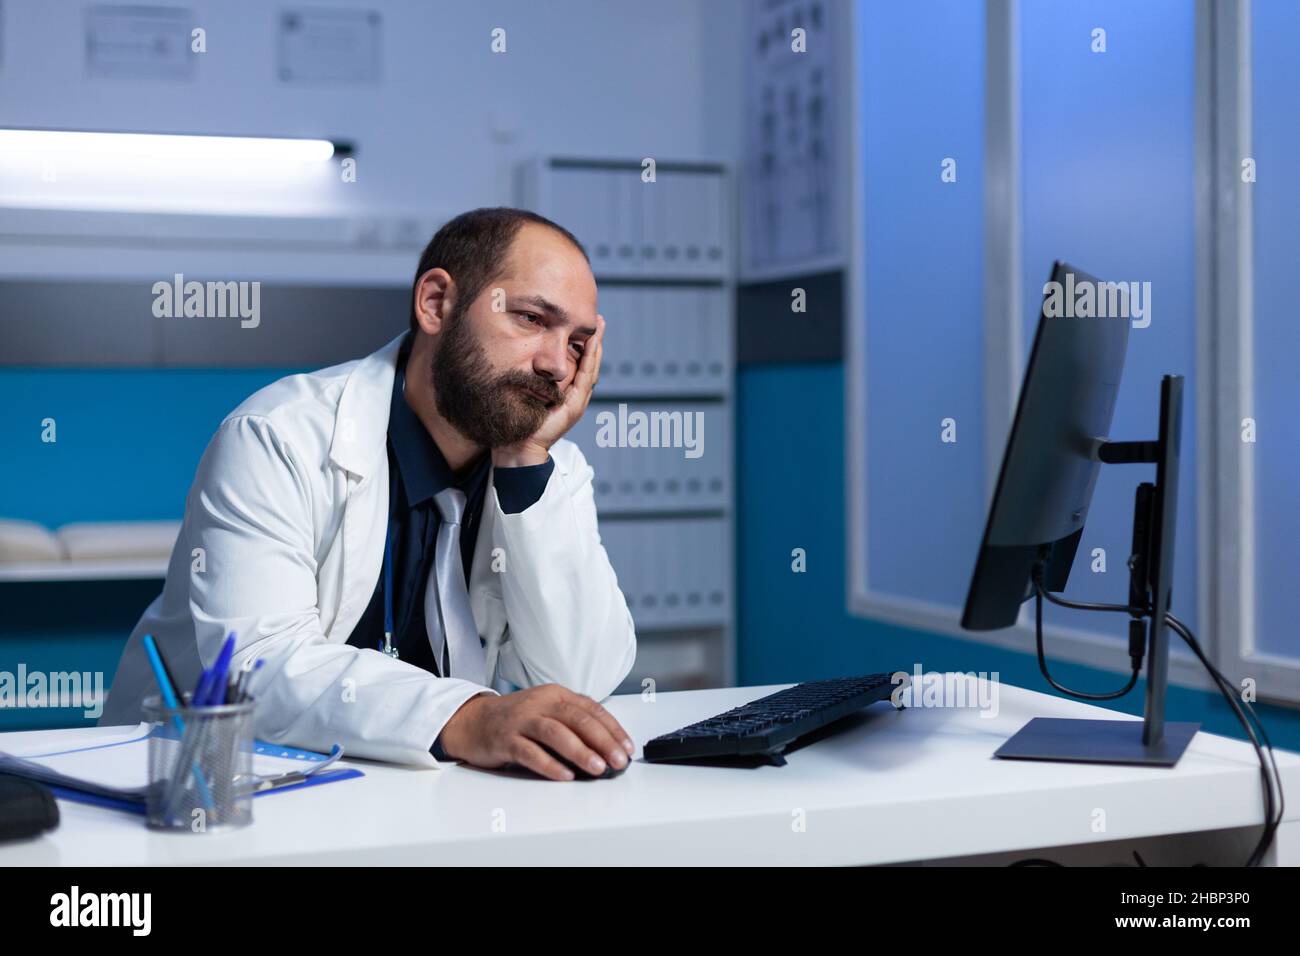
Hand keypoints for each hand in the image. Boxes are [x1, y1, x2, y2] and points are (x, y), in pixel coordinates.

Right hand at [438, 682, 633, 779]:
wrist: (472, 721)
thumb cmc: (516, 720)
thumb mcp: (547, 712)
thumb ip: (573, 723)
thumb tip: (607, 749)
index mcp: (556, 695)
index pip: (592, 709)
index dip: (613, 729)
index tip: (628, 748)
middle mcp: (540, 703)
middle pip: (578, 719)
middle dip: (603, 741)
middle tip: (619, 760)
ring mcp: (522, 720)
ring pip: (556, 733)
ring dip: (581, 751)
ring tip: (598, 768)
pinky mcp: (505, 739)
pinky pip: (530, 751)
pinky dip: (550, 764)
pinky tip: (565, 776)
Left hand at [492, 314, 603, 467]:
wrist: (520, 446)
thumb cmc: (520, 420)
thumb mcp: (527, 393)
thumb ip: (532, 379)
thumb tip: (522, 359)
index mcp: (567, 392)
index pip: (580, 364)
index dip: (584, 345)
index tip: (586, 326)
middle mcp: (575, 396)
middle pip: (590, 363)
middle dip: (595, 341)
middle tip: (599, 320)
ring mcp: (578, 401)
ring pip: (592, 367)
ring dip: (596, 346)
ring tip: (599, 326)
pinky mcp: (575, 406)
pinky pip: (586, 377)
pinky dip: (590, 360)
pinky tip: (592, 344)